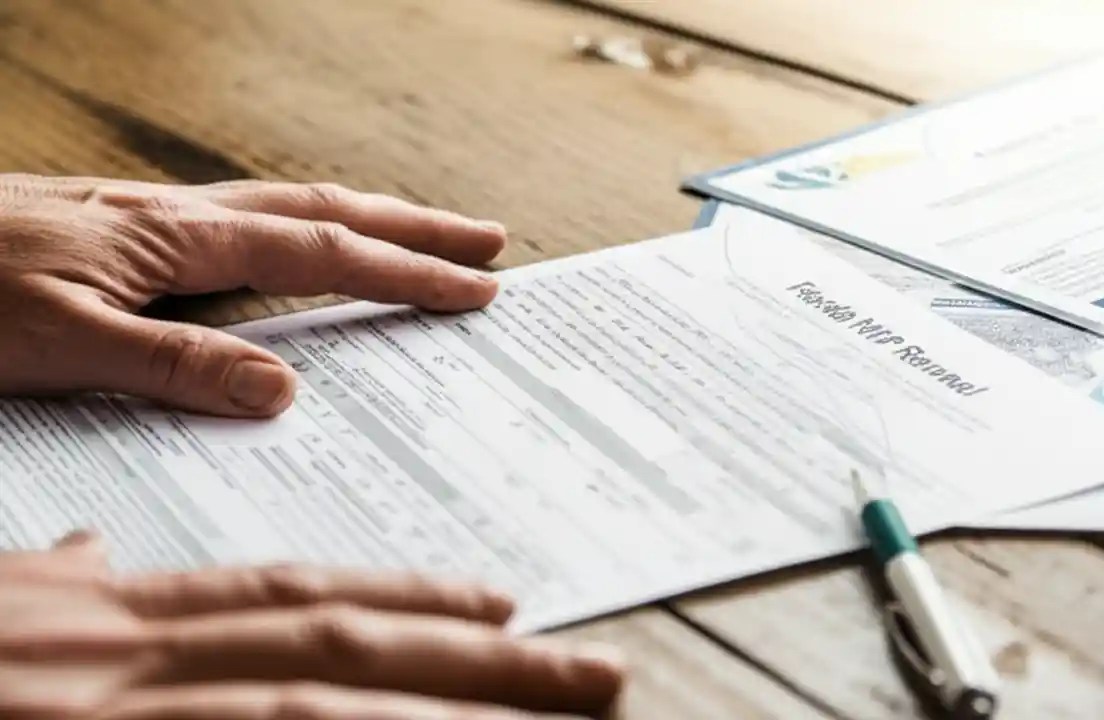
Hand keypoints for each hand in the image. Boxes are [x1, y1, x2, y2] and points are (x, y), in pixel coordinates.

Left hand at [0, 174, 507, 416]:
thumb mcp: (59, 344)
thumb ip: (173, 365)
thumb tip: (284, 389)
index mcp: (175, 240)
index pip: (320, 254)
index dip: (405, 272)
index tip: (475, 287)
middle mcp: (174, 218)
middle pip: (323, 209)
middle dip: (412, 225)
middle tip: (486, 239)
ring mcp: (150, 222)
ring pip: (285, 209)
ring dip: (364, 220)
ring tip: (419, 237)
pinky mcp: (124, 236)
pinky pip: (242, 227)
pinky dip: (301, 234)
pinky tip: (297, 253)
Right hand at [0, 531, 624, 718]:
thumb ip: (48, 588)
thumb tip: (99, 569)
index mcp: (115, 626)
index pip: (287, 593)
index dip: (399, 595)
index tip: (496, 606)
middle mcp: (133, 659)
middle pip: (343, 638)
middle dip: (480, 662)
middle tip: (594, 674)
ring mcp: (117, 712)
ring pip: (324, 699)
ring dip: (456, 708)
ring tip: (573, 700)